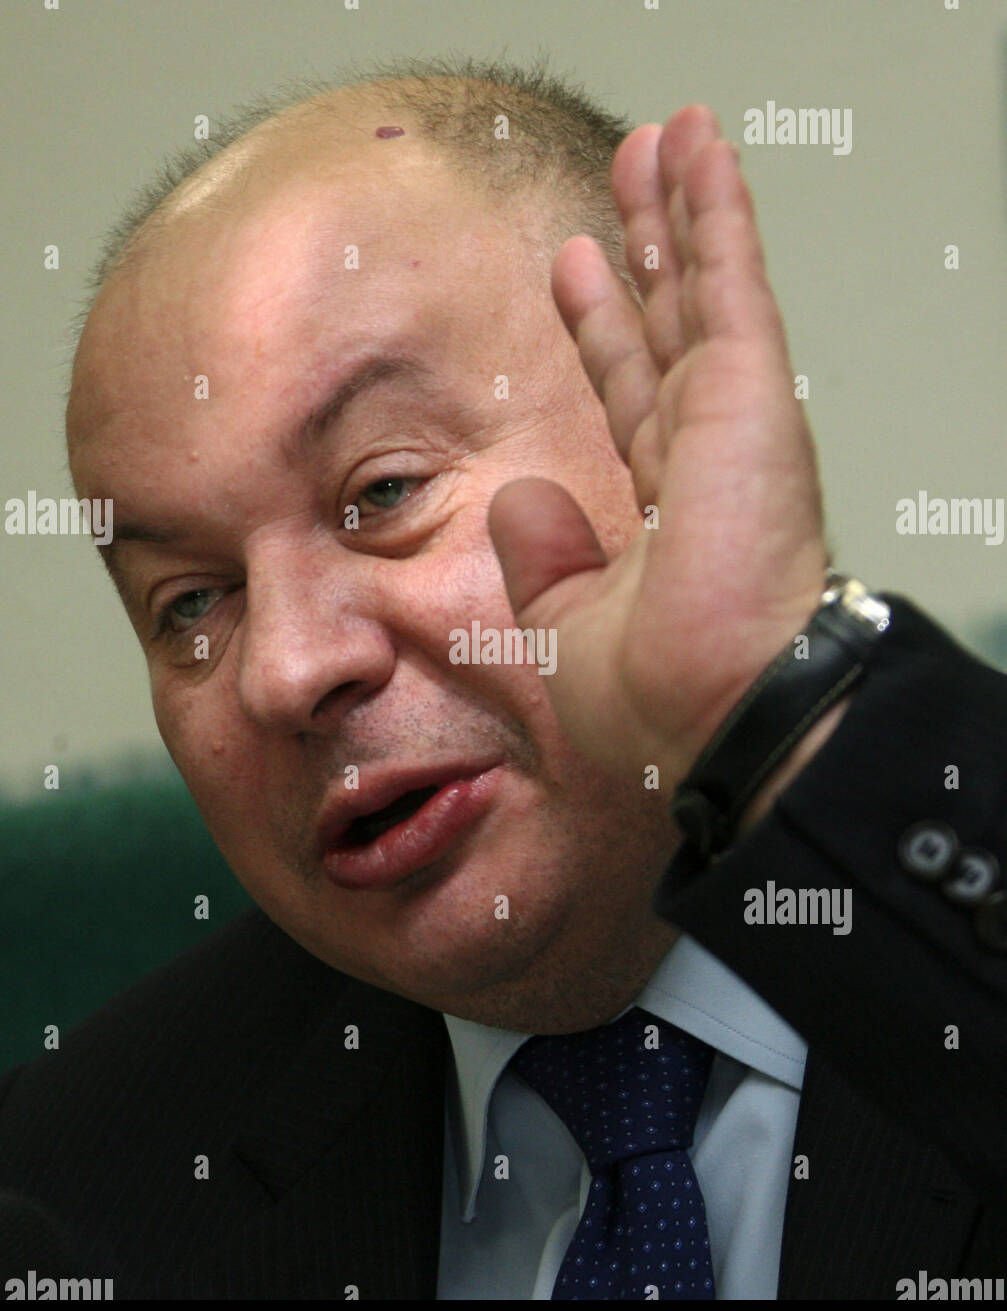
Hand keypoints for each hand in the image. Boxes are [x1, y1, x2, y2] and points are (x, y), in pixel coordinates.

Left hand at [489, 105, 829, 787]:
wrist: (716, 709)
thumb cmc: (658, 696)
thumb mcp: (565, 626)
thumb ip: (544, 559)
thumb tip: (518, 500)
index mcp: (666, 507)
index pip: (628, 391)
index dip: (603, 327)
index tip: (576, 269)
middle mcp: (703, 453)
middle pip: (666, 324)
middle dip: (645, 249)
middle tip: (629, 179)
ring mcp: (731, 417)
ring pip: (701, 289)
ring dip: (682, 209)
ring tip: (666, 138)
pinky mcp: (751, 392)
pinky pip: (730, 283)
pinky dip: (718, 214)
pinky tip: (702, 153)